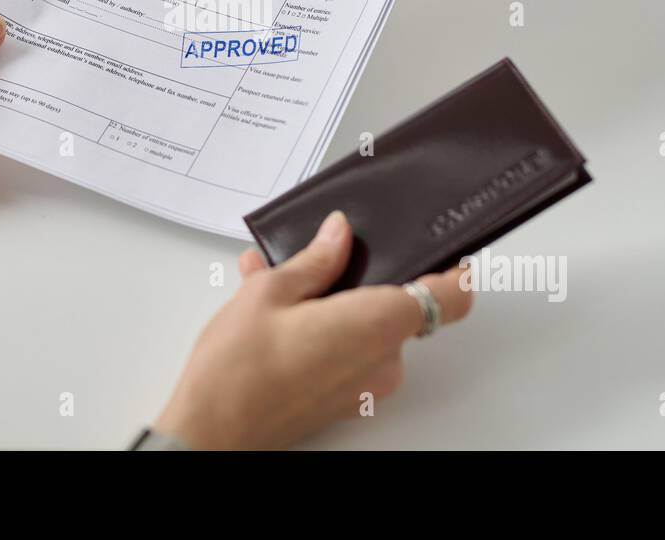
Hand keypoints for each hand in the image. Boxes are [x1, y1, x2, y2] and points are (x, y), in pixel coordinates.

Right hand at [153, 211, 471, 448]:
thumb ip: (315, 260)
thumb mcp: (271, 291)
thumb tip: (338, 234)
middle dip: (363, 279)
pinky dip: (322, 328)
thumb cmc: (238, 369)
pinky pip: (347, 352)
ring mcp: (366, 387)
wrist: (211, 430)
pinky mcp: (344, 401)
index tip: (445, 250)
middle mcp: (382, 360)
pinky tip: (275, 312)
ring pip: (367, 328)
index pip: (451, 297)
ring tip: (278, 281)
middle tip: (326, 256)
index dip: (453, 270)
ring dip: (333, 302)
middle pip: (401, 306)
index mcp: (376, 324)